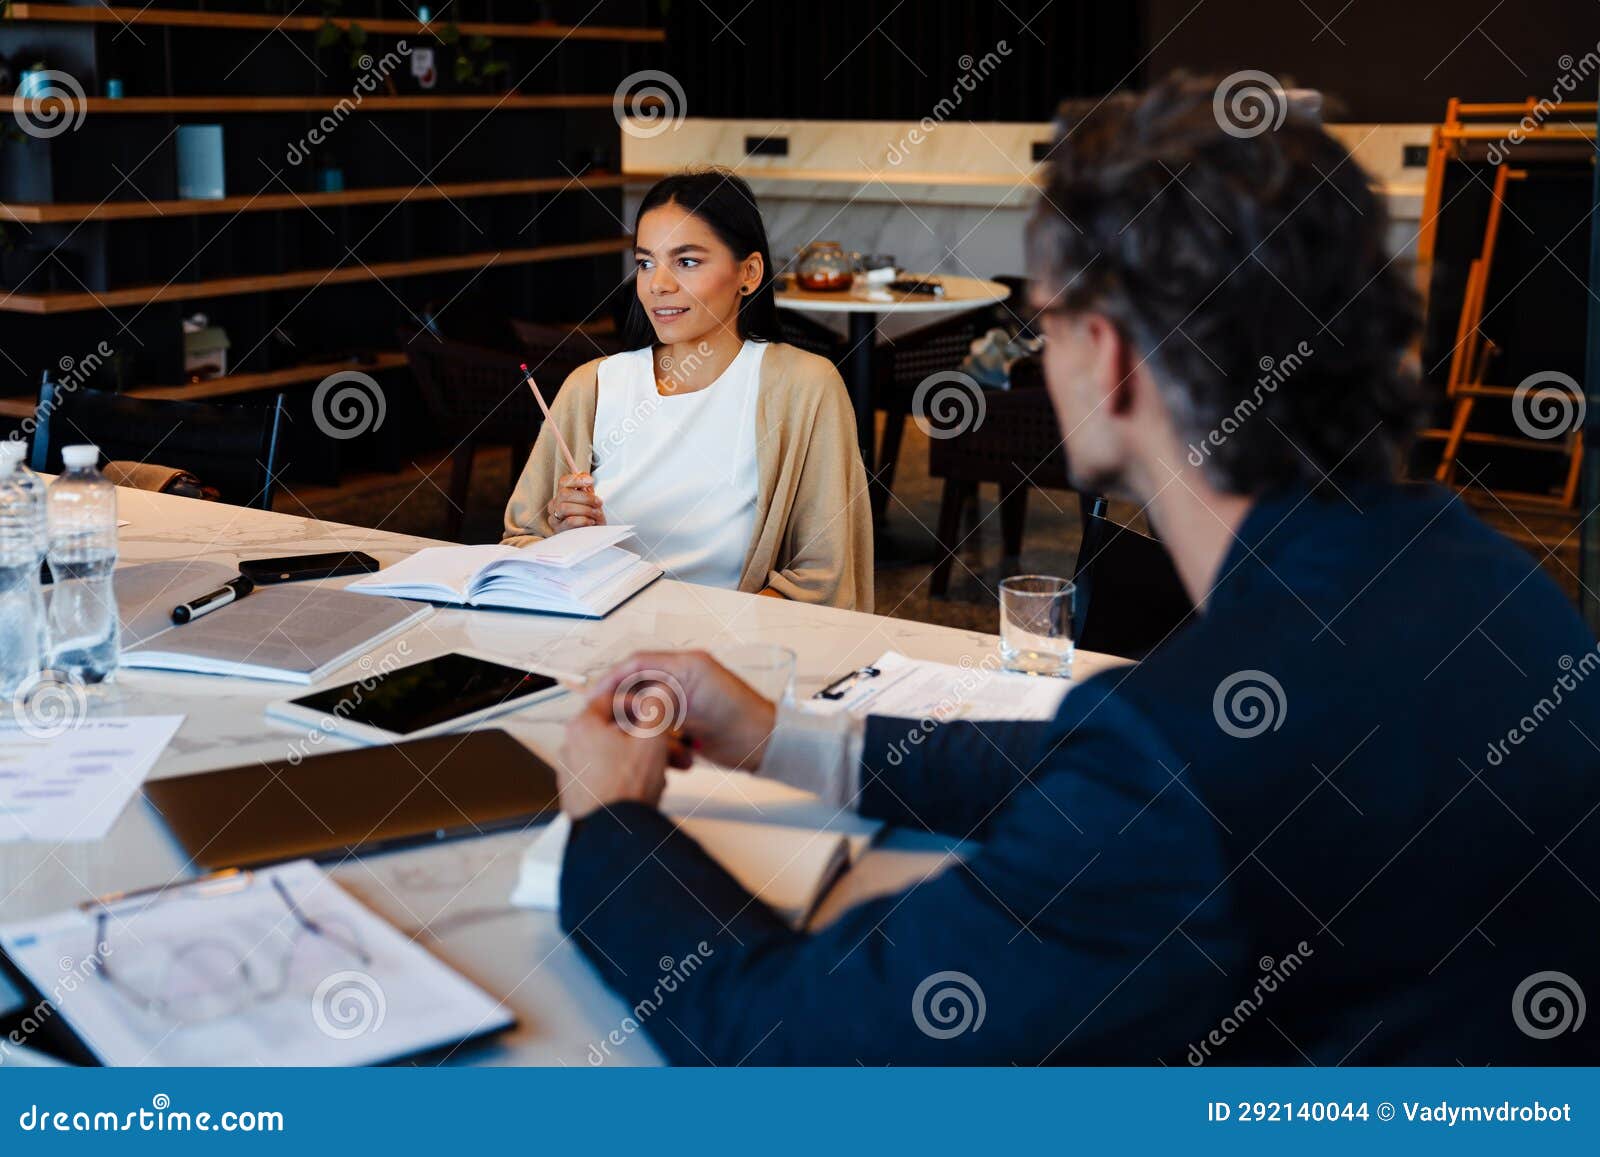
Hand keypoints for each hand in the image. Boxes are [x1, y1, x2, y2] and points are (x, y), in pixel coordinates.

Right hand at [547, 473, 603, 531]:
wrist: (590, 538)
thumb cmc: (589, 519)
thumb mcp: (590, 502)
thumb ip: (587, 489)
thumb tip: (586, 477)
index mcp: (562, 496)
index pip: (564, 482)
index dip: (577, 479)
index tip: (591, 481)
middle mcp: (555, 505)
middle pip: (564, 494)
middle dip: (585, 497)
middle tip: (598, 502)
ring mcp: (555, 518)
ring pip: (565, 507)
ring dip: (585, 509)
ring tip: (596, 514)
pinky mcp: (559, 530)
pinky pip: (569, 521)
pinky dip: (583, 520)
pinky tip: (590, 522)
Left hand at [558, 694, 670, 818]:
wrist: (612, 835)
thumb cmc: (625, 789)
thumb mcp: (652, 738)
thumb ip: (657, 708)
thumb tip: (659, 692)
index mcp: (582, 727)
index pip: (610, 699)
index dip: (638, 702)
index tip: (654, 709)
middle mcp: (571, 747)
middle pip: (616, 732)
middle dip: (651, 739)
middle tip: (672, 747)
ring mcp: (573, 774)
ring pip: (615, 756)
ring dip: (644, 759)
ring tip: (668, 773)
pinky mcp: (579, 795)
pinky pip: (607, 776)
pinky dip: (628, 776)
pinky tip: (649, 788)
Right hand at [586, 650, 777, 770]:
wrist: (766, 744)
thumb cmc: (741, 722)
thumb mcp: (695, 705)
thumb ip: (660, 698)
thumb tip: (627, 699)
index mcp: (686, 664)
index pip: (638, 662)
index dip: (612, 678)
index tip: (594, 696)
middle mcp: (684, 674)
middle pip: (638, 681)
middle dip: (619, 700)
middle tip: (600, 719)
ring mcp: (686, 693)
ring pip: (645, 701)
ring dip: (636, 718)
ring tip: (622, 733)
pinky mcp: (689, 713)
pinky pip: (658, 717)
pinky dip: (650, 728)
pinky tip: (646, 742)